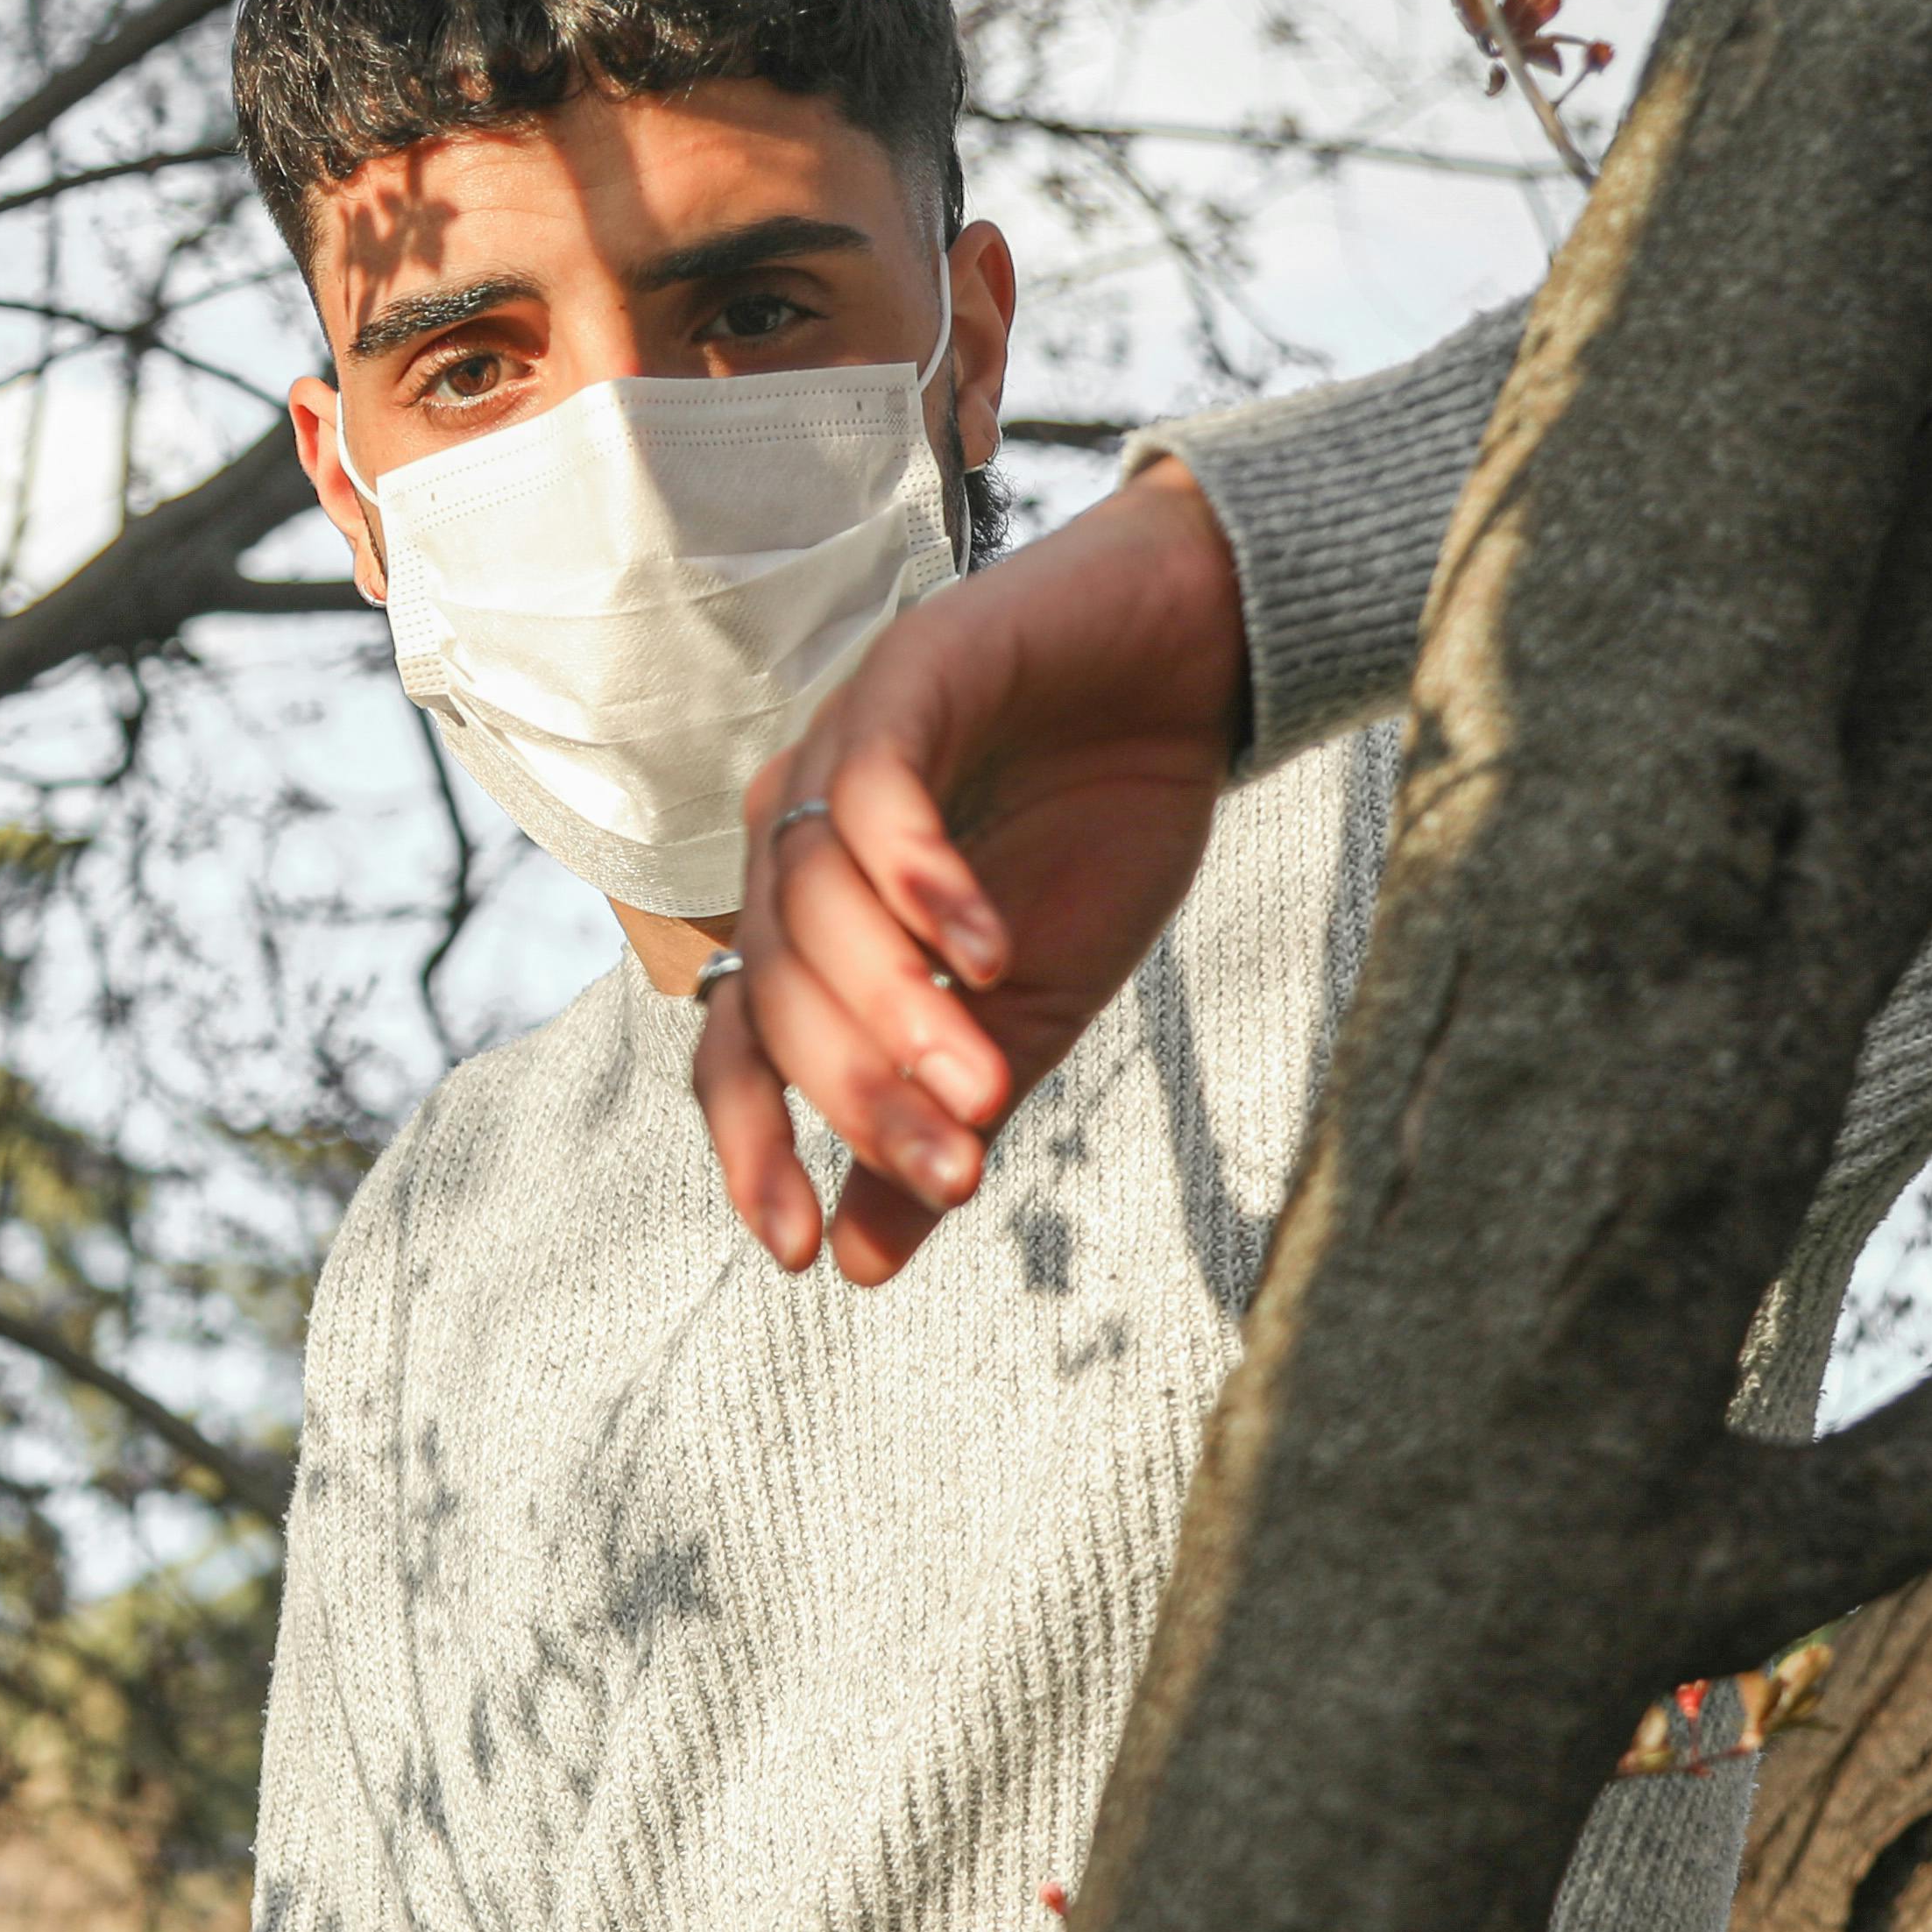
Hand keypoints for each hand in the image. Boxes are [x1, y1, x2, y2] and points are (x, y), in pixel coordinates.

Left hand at [695, 457, 1251, 1284]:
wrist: (1193, 666)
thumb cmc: (1100, 832)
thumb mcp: (1027, 1017)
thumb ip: (938, 1124)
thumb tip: (857, 1265)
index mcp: (805, 920)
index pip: (739, 1050)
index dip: (755, 1151)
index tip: (801, 1253)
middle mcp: (794, 835)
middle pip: (781, 988)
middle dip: (864, 1093)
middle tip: (959, 1167)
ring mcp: (840, 750)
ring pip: (820, 904)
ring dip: (898, 1008)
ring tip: (985, 1083)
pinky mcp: (906, 675)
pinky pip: (877, 794)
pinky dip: (921, 879)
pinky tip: (984, 948)